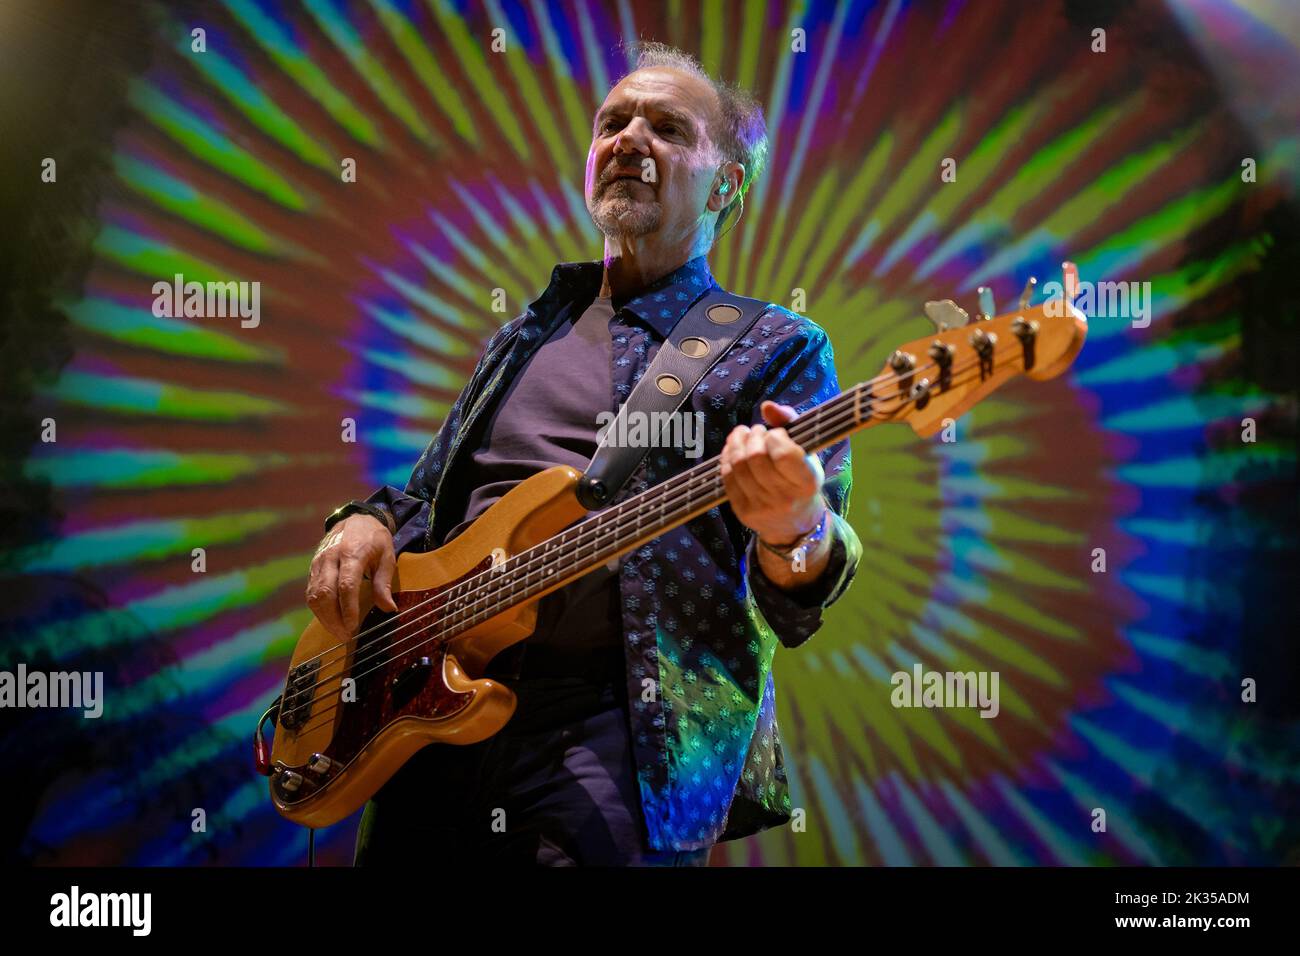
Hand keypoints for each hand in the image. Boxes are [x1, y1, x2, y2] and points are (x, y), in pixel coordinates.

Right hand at [306, 514, 397, 640]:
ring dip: (324, 617)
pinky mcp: (313, 567)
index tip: (353, 627)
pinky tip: (329, 620)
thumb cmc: (374, 539)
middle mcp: (331, 557)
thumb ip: (384, 583)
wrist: (355, 518)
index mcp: (352, 553)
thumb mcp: (387, 556)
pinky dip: (318, 609)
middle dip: (334, 618)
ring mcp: (319, 562)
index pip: (346, 585)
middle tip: (346, 636)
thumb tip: (388, 608)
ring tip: (338, 632)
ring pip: (314, 595)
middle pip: (325, 593)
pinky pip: (311, 592)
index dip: (348, 609)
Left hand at [720, 400, 825, 545]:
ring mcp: (762, 507)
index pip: (783, 453)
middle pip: (755, 457)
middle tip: (757, 431)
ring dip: (737, 442)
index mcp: (807, 483)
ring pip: (738, 465)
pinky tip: (733, 448)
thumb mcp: (807, 453)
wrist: (794, 525)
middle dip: (753, 436)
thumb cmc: (801, 480)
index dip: (775, 436)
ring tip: (743, 434)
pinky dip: (727, 457)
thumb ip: (790, 423)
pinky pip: (727, 477)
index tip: (776, 433)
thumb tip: (767, 405)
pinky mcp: (743, 512)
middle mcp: (785, 498)